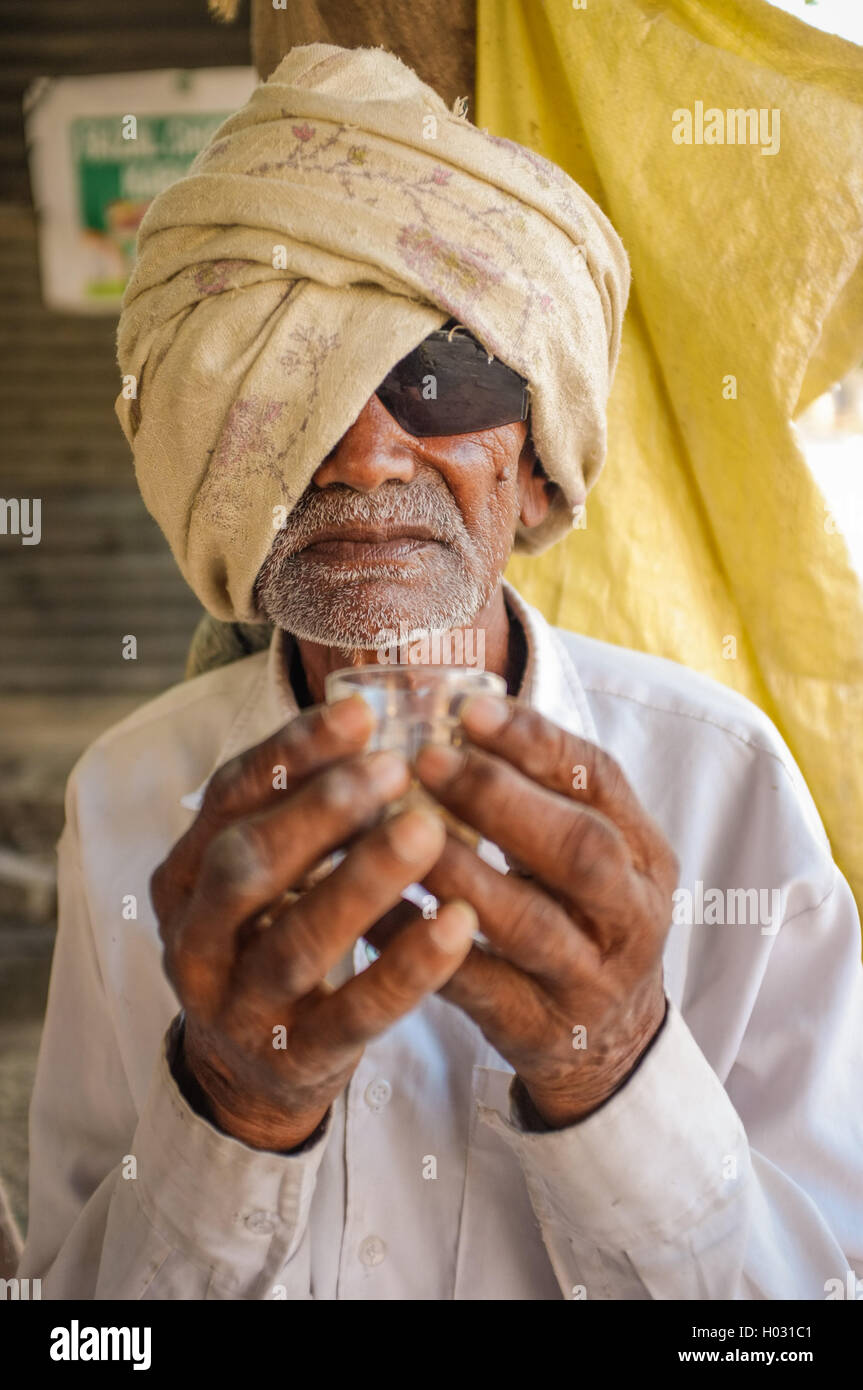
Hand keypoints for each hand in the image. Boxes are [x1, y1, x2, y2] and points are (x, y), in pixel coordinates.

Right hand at [150, 696, 475, 1150]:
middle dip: (321, 810)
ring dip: (362, 881)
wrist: (245, 1077)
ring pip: (295, 941)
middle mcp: (197, 938)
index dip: (292, 752)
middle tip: (395, 767)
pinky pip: (353, 1013)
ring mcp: (238, 1006)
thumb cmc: (270, 941)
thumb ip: (303, 814)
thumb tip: (378, 727)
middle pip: (247, 864)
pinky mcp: (292, 1060)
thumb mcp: (266, 878)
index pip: (229, 798)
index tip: (361, 713)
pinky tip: (457, 925)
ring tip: (426, 830)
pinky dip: (406, 968)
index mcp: (186, 876)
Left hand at [409, 695, 678, 1127]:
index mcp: (645, 853)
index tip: (468, 709)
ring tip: (398, 830)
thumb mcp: (591, 855)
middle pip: (581, 850)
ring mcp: (591, 978)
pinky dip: (424, 948)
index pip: (601, 781)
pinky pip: (477, 987)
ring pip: (530, 923)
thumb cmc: (579, 919)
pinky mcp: (540, 1029)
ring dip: (461, 871)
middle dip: (500, 800)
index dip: (536, 741)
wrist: (608, 1044)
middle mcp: (631, 914)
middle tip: (425, 761)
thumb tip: (455, 711)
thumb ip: (543, 794)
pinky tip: (373, 913)